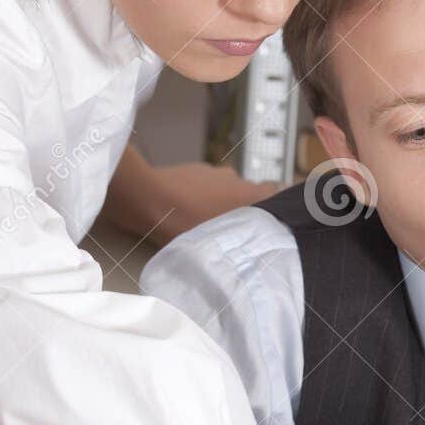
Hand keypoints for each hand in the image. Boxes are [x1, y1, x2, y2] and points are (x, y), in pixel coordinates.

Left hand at [144, 163, 278, 246]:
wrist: (148, 197)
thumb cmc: (183, 225)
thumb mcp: (216, 243)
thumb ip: (237, 244)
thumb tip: (245, 255)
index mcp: (250, 197)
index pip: (276, 197)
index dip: (271, 211)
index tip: (263, 226)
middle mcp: (238, 180)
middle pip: (249, 195)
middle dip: (242, 210)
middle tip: (229, 231)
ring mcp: (216, 172)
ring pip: (228, 190)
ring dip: (221, 202)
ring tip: (205, 221)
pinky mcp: (196, 169)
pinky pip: (207, 184)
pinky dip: (203, 195)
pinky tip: (187, 210)